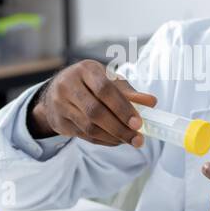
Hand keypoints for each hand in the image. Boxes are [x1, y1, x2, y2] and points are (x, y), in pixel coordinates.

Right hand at [27, 60, 156, 145]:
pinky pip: (84, 136)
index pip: (105, 89)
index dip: (122, 108)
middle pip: (95, 111)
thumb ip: (130, 92)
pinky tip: (116, 140)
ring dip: (113, 137)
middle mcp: (69, 85)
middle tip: (138, 139)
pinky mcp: (59, 121)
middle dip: (120, 128)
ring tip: (129, 140)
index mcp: (86, 70)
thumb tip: (152, 102)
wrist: (57, 91)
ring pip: (89, 127)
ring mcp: (60, 104)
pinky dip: (103, 141)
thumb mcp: (109, 81)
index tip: (139, 123)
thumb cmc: (90, 84)